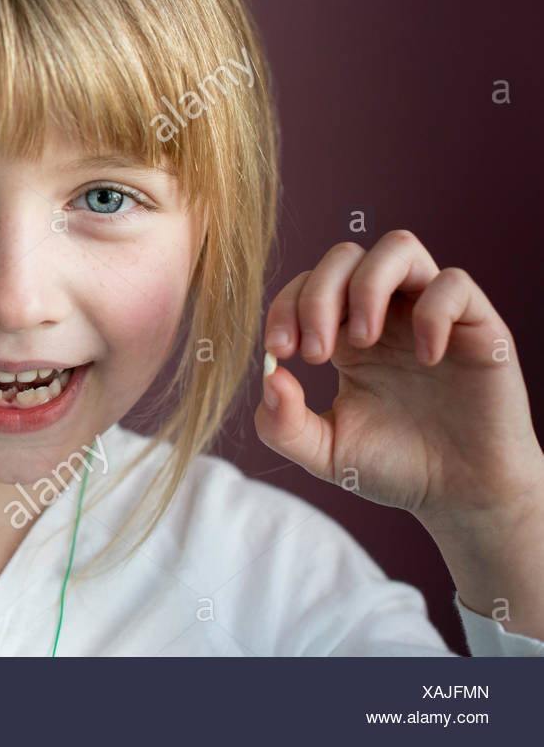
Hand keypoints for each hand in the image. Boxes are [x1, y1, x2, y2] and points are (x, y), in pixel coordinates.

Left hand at [255, 229, 543, 532]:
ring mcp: (430, 314)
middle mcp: (387, 313)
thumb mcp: (325, 453)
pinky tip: (425, 360)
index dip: (285, 307)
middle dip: (318, 296)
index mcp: (344, 333)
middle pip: (343, 257)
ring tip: (363, 342)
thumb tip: (268, 375)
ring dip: (367, 286)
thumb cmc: (395, 467)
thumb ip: (283, 423)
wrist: (461, 498)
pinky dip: (432, 312)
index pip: (306, 285)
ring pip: (398, 248)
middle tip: (316, 354)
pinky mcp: (477, 326)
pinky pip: (454, 283)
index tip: (281, 352)